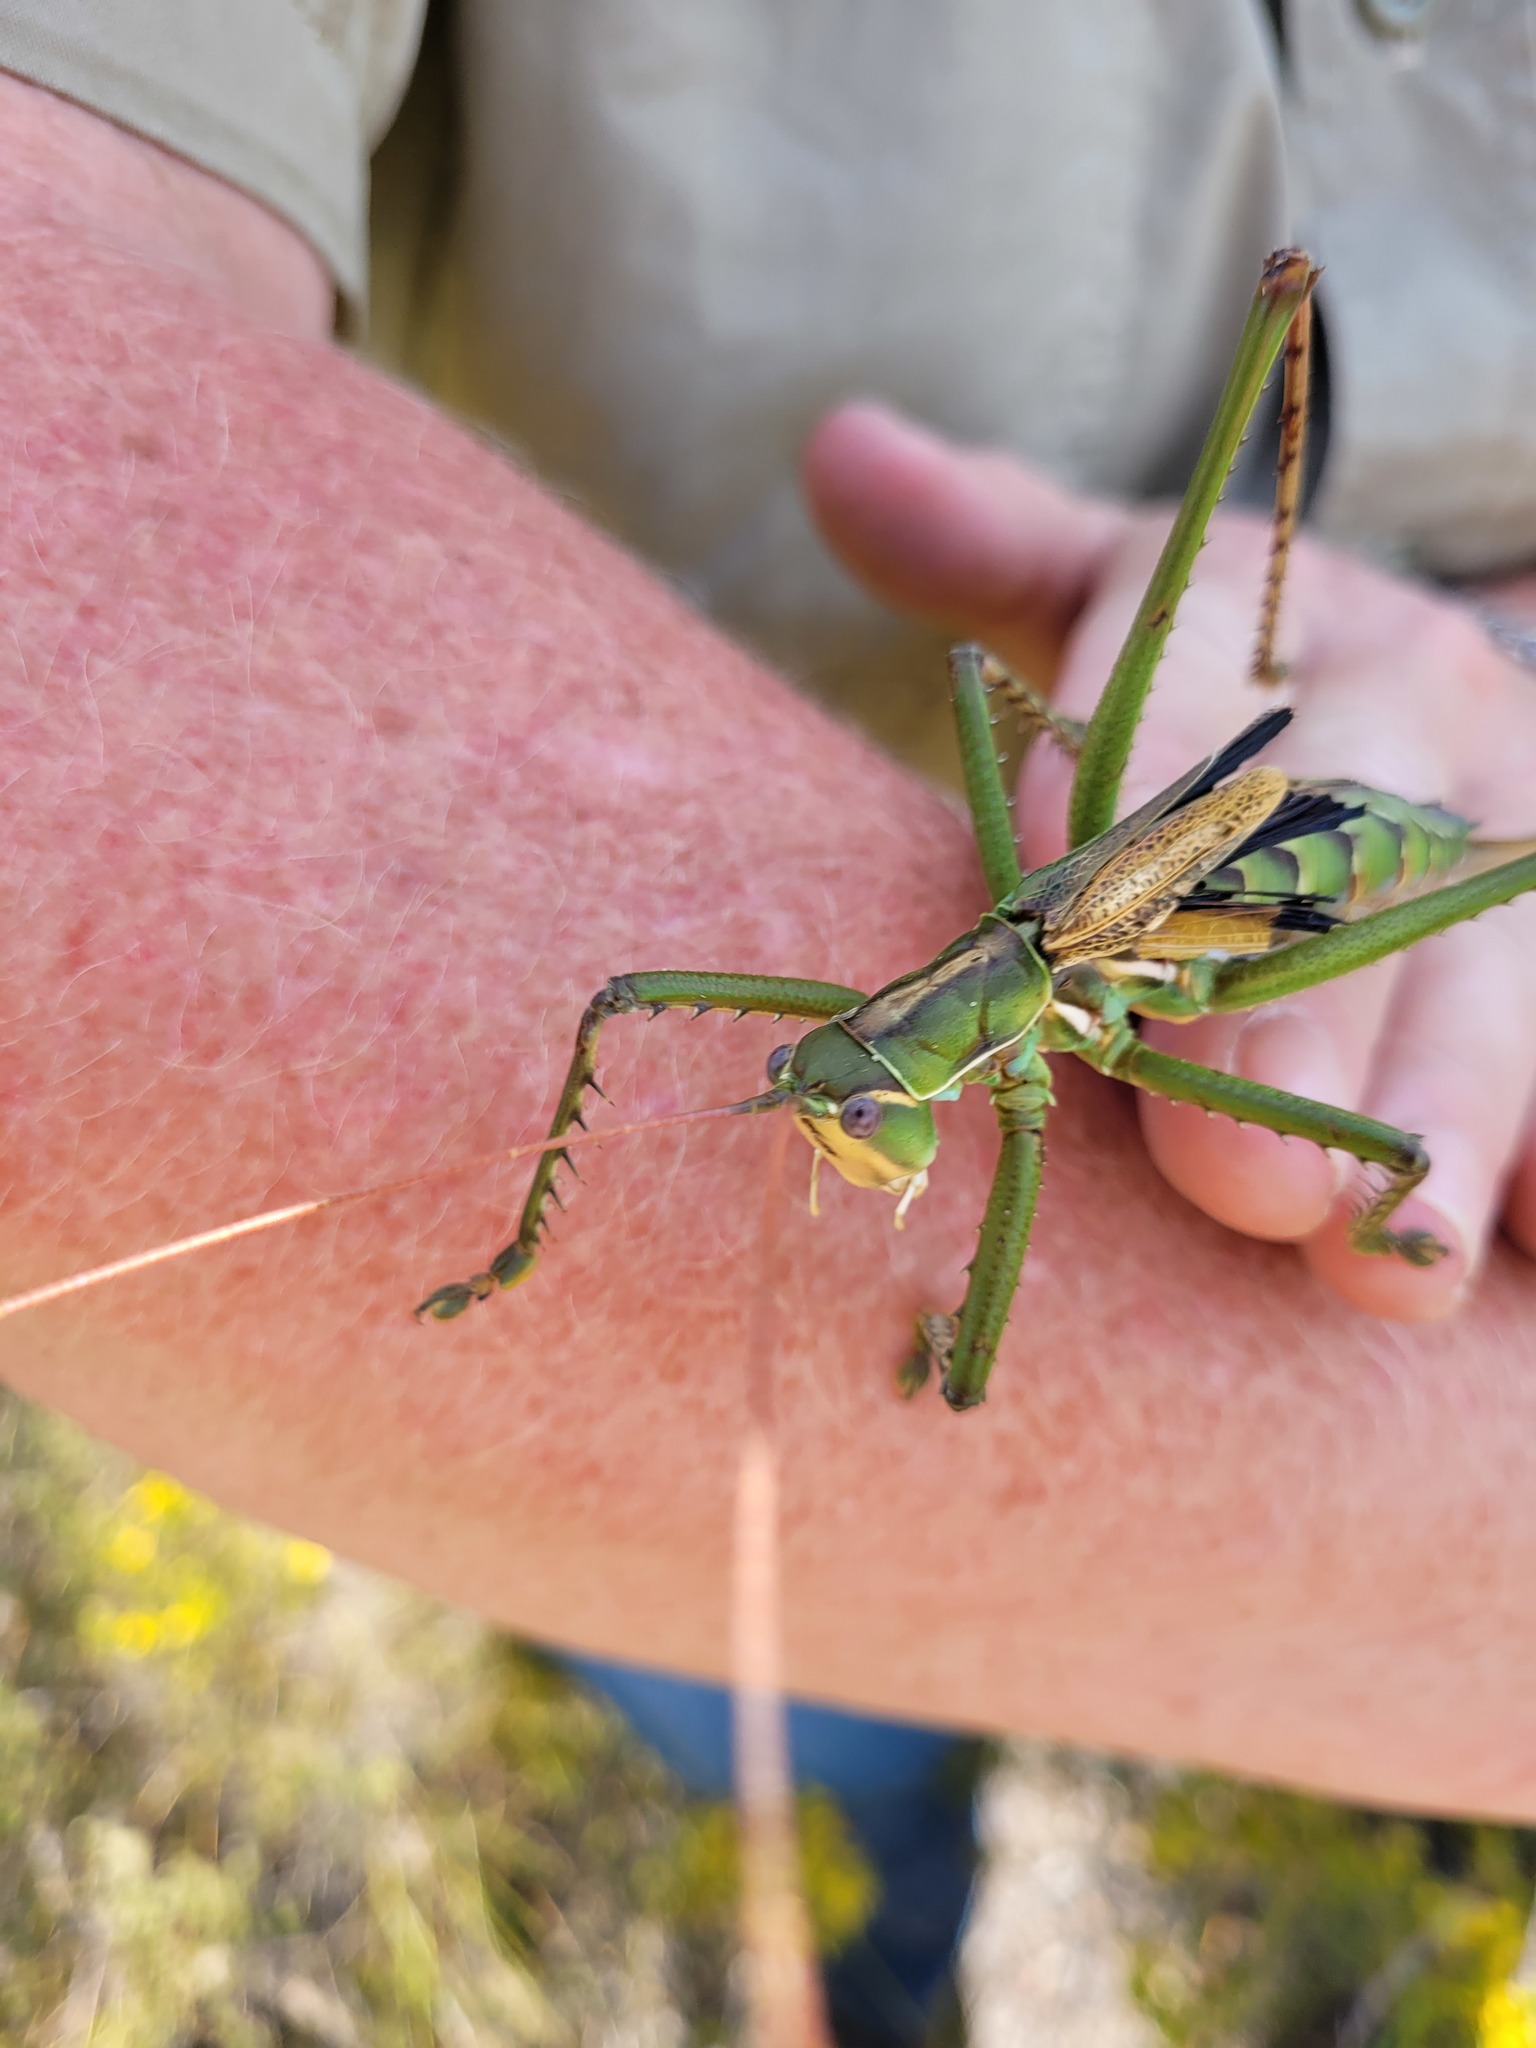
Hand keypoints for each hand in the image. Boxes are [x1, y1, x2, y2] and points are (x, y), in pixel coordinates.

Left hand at [804, 401, 1535, 1320]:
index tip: (1080, 941)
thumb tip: (834, 447)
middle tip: (1249, 1189)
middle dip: (1313, 1034)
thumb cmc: (1235, 672)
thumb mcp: (1129, 582)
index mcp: (1314, 635)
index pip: (1210, 742)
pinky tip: (1524, 1253)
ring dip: (1458, 1130)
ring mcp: (1534, 862)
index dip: (1145, 844)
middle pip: (1375, 888)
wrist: (1442, 698)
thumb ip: (986, 539)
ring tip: (1397, 1272)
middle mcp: (1447, 737)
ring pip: (1508, 986)